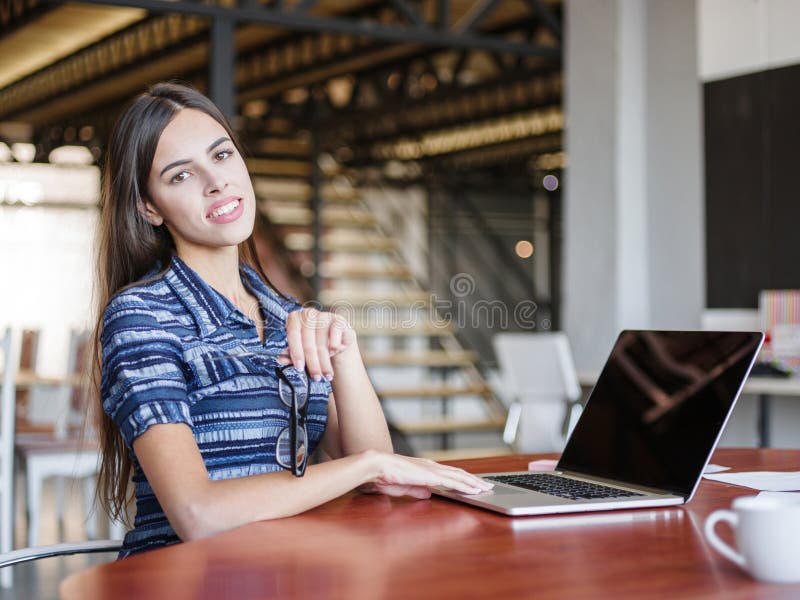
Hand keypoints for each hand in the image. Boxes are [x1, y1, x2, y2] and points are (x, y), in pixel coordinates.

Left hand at [281, 308, 355, 381]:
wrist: (335, 340)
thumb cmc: (314, 344)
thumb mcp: (301, 349)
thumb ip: (291, 354)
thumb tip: (280, 360)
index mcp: (295, 318)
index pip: (293, 334)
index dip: (296, 352)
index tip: (299, 368)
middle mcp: (308, 314)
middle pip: (308, 341)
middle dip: (312, 362)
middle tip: (315, 377)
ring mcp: (323, 315)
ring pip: (322, 342)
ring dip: (324, 361)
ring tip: (326, 374)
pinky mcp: (338, 320)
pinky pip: (335, 334)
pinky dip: (334, 347)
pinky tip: (333, 354)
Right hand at [364, 451, 493, 497]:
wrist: (379, 466)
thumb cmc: (387, 476)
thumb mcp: (406, 486)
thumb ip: (418, 490)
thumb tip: (428, 493)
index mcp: (426, 468)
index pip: (449, 473)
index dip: (463, 478)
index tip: (473, 483)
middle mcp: (432, 467)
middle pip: (459, 473)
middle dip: (474, 480)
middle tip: (487, 485)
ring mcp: (433, 470)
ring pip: (459, 477)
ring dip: (474, 483)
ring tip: (486, 488)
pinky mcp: (432, 476)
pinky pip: (453, 482)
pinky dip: (465, 486)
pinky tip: (474, 490)